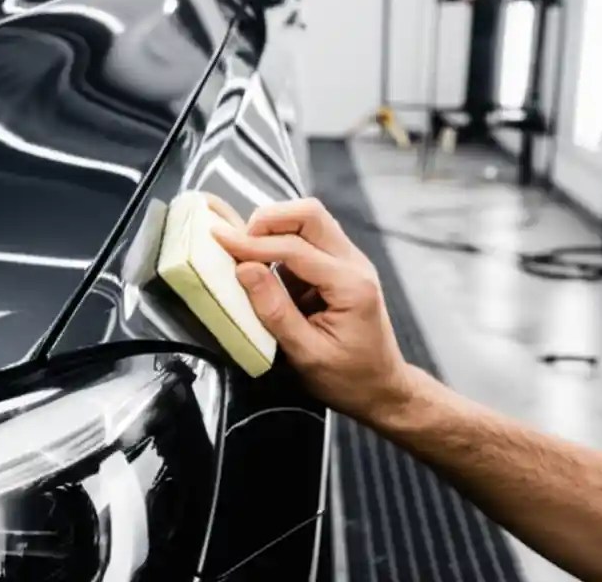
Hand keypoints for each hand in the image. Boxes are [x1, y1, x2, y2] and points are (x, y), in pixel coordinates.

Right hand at [206, 196, 417, 423]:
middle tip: (237, 242)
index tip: (219, 240)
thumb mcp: (306, 354)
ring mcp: (349, 261)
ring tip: (245, 250)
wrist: (382, 388)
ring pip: (309, 219)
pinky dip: (280, 241)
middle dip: (268, 220)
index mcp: (350, 285)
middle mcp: (354, 263)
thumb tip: (243, 269)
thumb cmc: (347, 378)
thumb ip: (275, 311)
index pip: (296, 248)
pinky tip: (262, 261)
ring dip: (274, 227)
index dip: (253, 243)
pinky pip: (308, 237)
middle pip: (310, 214)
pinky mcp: (338, 266)